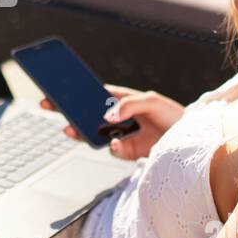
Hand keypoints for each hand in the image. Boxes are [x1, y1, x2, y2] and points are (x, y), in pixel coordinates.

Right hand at [39, 84, 183, 161]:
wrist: (189, 140)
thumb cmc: (172, 115)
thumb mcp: (150, 101)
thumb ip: (127, 106)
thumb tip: (107, 118)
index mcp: (121, 100)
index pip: (94, 93)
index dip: (76, 90)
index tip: (57, 85)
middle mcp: (118, 117)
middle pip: (86, 112)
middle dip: (67, 109)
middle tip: (48, 104)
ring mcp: (121, 135)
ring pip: (93, 133)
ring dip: (80, 131)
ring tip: (69, 128)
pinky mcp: (127, 152)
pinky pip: (112, 150)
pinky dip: (111, 147)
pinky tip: (114, 143)